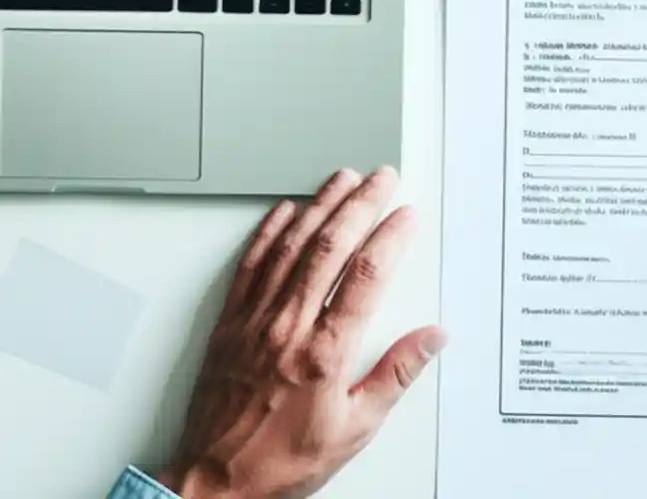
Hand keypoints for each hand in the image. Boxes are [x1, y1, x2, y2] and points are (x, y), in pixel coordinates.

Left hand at [156, 167, 446, 497]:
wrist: (214, 483)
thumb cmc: (281, 461)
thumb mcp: (356, 428)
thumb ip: (396, 374)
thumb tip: (432, 338)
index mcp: (324, 352)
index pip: (366, 276)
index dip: (390, 237)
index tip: (407, 215)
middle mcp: (288, 327)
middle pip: (330, 247)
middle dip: (360, 204)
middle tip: (381, 178)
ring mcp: (255, 322)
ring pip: (291, 247)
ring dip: (319, 206)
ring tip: (340, 180)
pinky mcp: (230, 326)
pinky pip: (250, 265)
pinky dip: (269, 233)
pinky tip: (284, 212)